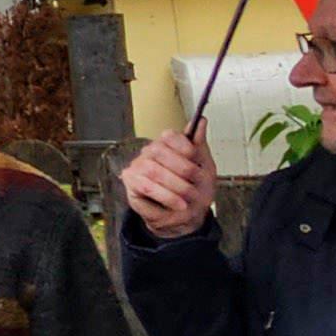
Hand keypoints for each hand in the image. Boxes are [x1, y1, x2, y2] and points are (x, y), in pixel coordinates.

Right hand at [118, 125, 217, 239]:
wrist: (187, 214)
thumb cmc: (194, 189)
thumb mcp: (204, 166)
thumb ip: (199, 144)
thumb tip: (201, 121)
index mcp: (166, 145)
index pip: (169, 136)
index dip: (184, 147)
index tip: (196, 160)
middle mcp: (149, 153)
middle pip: (159, 151)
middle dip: (183, 169)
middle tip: (196, 182)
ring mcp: (138, 167)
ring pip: (153, 170)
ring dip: (176, 186)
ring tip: (189, 197)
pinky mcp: (131, 184)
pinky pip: (147, 187)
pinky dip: (166, 197)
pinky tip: (178, 203)